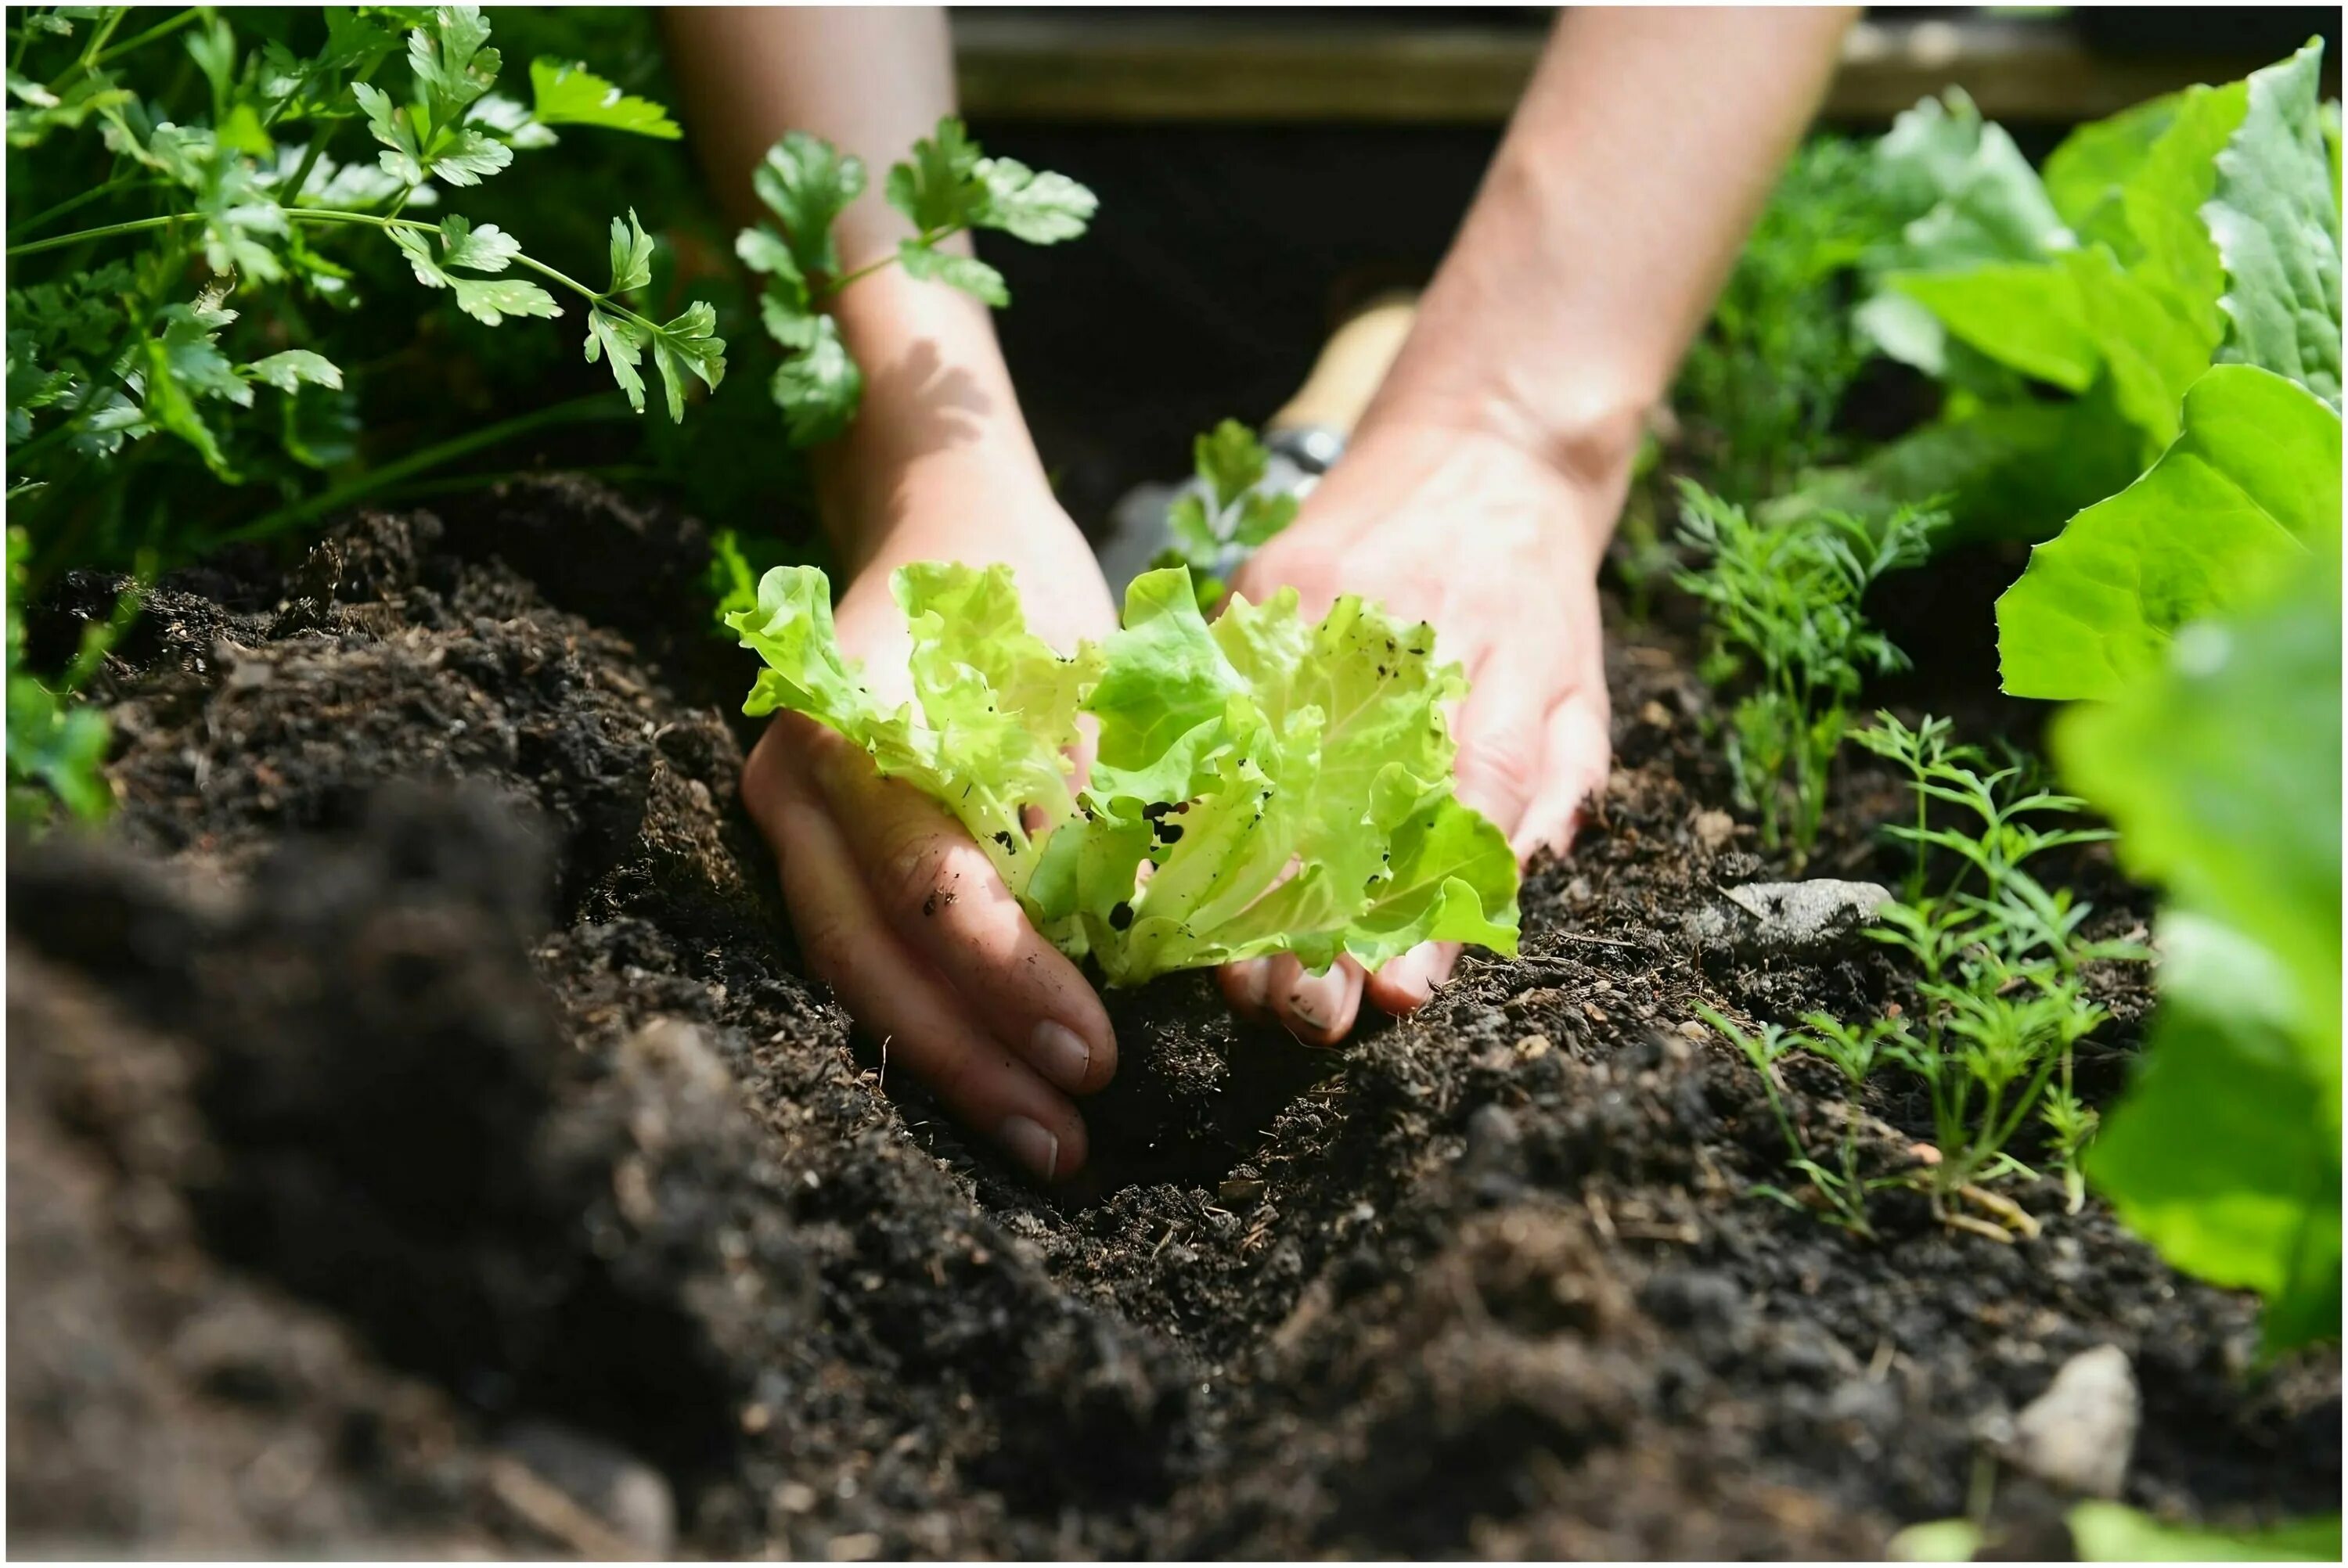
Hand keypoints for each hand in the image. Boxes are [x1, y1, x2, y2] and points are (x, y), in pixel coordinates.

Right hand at [739, 451, 1120, 1182]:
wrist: (936, 516)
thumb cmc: (1024, 591)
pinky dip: (925, 1024)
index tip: (1100, 1053)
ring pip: (850, 972)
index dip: (1011, 980)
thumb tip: (1145, 949)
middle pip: (868, 955)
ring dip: (947, 1065)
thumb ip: (1096, 804)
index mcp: (860, 724)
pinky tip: (994, 1087)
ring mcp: (786, 820)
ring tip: (1043, 1141)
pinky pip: (855, 956)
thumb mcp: (1080, 676)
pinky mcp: (807, 849)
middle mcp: (798, 781)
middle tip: (1069, 1141)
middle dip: (972, 1059)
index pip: (929, 884)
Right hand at [1220, 420, 1620, 1042]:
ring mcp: (1323, 606)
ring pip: (1272, 758)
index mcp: (1506, 665)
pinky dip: (1196, 788)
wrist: (1483, 440)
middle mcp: (1412, 634)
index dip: (1428, 905)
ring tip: (1232, 971)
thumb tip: (1501, 893)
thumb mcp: (1579, 690)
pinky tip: (1178, 866)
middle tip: (1298, 1016)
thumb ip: (1552, 790)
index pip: (1468, 800)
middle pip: (1354, 797)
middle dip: (1320, 919)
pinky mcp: (1263, 585)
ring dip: (1248, 876)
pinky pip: (1220, 701)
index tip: (1393, 995)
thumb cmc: (1537, 593)